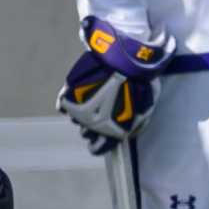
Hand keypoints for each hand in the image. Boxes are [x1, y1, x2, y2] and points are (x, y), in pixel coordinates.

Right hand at [56, 16, 171, 154]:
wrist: (127, 60)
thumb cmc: (140, 84)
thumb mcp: (145, 110)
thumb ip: (134, 126)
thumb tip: (128, 133)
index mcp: (111, 133)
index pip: (96, 149)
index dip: (98, 143)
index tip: (99, 137)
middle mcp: (92, 126)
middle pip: (86, 133)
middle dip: (92, 124)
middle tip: (101, 110)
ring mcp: (79, 110)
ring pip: (76, 119)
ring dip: (83, 111)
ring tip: (94, 96)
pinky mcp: (69, 95)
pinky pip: (63, 105)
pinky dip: (68, 100)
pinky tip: (79, 92)